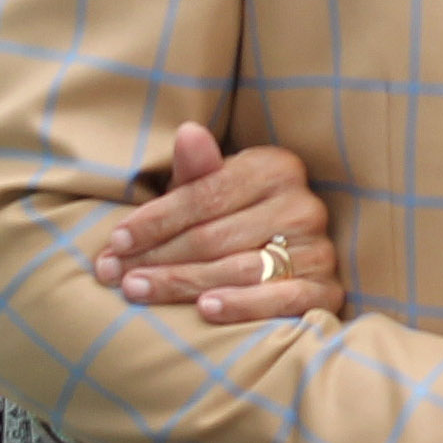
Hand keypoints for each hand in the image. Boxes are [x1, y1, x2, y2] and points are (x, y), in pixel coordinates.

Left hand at [92, 123, 346, 323]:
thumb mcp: (211, 193)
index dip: (156, 219)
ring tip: (138, 291)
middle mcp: (304, 205)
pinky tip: (205, 310)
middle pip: (216, 236)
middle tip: (115, 275)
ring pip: (240, 269)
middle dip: (158, 257)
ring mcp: (319, 249)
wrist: (282, 262)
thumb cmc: (230, 221)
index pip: (206, 195)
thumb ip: (196, 170)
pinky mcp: (327, 289)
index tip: (115, 241)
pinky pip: (283, 301)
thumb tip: (188, 132)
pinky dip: (243, 306)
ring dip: (182, 283)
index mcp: (276, 168)